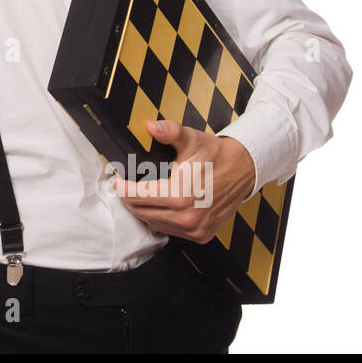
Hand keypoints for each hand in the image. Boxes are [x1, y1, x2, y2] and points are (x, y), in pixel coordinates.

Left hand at [111, 119, 256, 243]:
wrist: (244, 170)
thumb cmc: (216, 155)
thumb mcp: (191, 139)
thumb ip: (169, 132)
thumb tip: (151, 126)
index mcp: (181, 196)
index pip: (137, 196)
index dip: (122, 188)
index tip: (117, 180)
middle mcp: (188, 218)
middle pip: (141, 212)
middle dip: (129, 199)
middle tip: (126, 186)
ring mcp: (195, 229)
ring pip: (153, 224)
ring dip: (144, 210)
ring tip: (141, 194)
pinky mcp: (200, 235)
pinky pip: (170, 231)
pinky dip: (160, 220)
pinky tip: (160, 206)